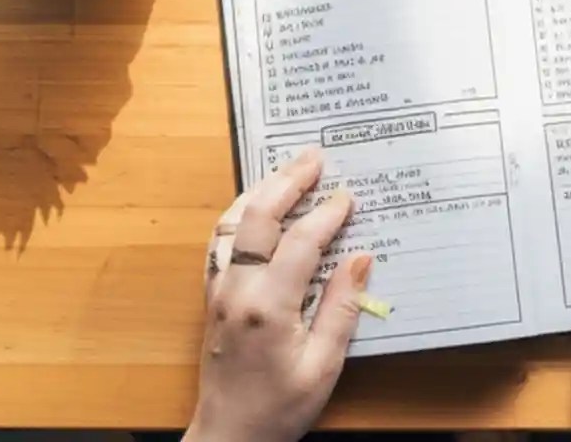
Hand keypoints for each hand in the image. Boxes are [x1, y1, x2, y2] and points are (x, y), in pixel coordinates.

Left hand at [186, 149, 370, 441]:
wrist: (229, 437)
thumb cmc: (280, 408)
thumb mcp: (324, 367)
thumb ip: (341, 309)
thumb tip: (359, 260)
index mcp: (268, 306)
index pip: (301, 242)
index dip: (327, 215)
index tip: (348, 196)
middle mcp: (236, 289)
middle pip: (258, 217)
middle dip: (288, 182)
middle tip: (314, 157)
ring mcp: (218, 291)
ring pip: (231, 223)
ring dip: (260, 191)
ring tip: (286, 170)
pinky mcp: (212, 298)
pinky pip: (219, 242)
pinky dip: (238, 215)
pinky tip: (253, 206)